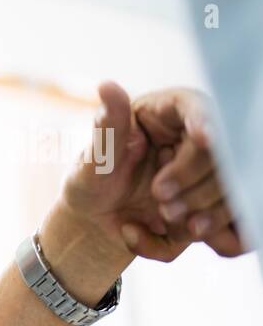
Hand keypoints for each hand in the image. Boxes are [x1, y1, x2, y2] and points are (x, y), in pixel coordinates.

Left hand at [59, 82, 251, 263]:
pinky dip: (184, 239)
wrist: (94, 221)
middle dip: (193, 182)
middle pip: (223, 156)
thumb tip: (106, 86)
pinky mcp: (213, 212)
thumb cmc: (92, 180)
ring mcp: (210, 178)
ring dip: (197, 215)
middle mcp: (198, 142)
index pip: (199, 109)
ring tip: (159, 217)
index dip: (205, 123)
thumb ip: (107, 128)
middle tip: (159, 196)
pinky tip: (147, 233)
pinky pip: (226, 235)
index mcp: (171, 115)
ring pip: (232, 196)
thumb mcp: (93, 160)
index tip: (205, 138)